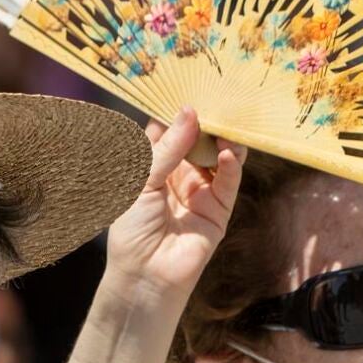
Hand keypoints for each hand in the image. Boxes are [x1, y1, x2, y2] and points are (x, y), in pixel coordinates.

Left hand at [102, 107, 244, 307]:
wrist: (145, 276)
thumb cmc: (132, 229)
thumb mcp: (141, 180)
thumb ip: (167, 147)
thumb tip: (189, 112)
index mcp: (152, 167)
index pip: (168, 131)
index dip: (176, 112)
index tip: (188, 86)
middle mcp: (177, 175)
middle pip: (197, 140)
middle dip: (206, 121)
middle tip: (216, 99)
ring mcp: (200, 191)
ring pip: (217, 157)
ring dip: (223, 141)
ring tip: (225, 127)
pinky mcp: (219, 209)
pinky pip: (228, 181)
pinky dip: (230, 166)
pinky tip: (227, 154)